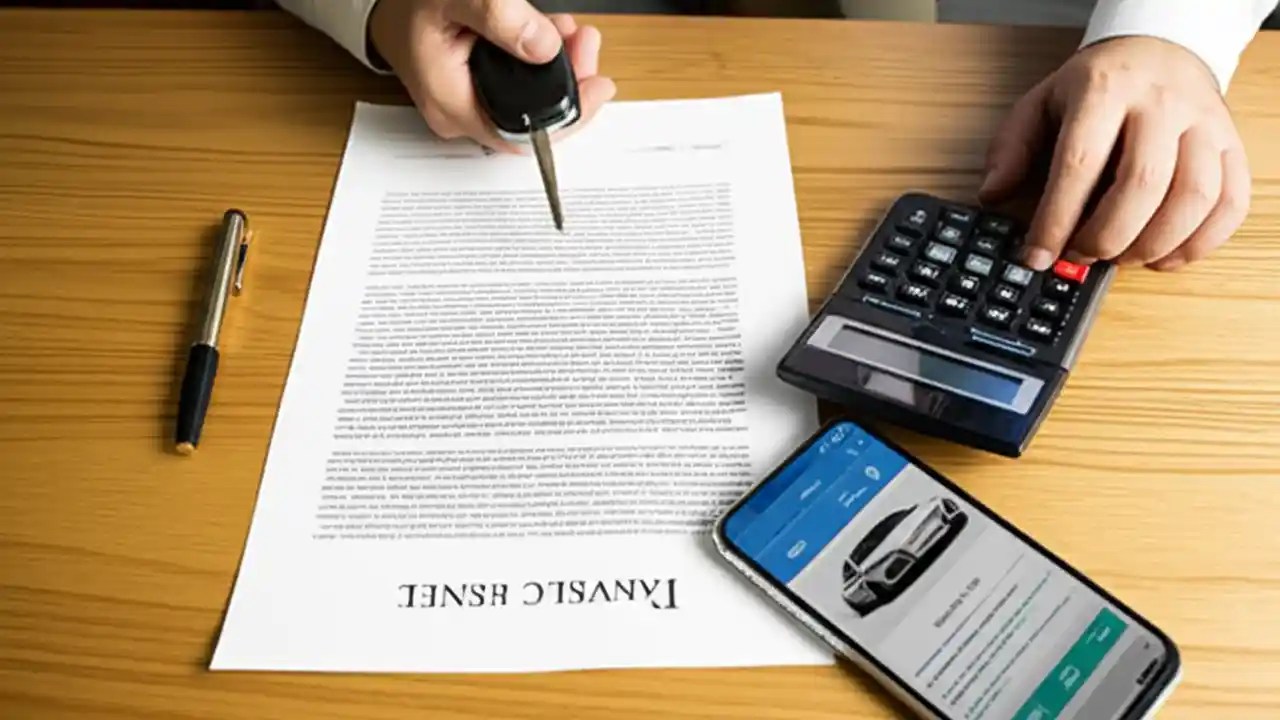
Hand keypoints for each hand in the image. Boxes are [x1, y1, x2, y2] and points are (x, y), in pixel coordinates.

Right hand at [369, 0, 616, 151]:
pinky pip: (523, 92)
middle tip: (586, 44)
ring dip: (561, 70)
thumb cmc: (411, 4)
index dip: (568, 116)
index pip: (524, 136)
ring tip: (572, 34)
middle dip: (570, 84)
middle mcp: (462, 115)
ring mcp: (471, 106)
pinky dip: (544, 65)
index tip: (595, 85)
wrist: (387, 4)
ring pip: (533, 105)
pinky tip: (552, 38)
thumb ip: (499, 18)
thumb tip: (545, 48)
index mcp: (453, 105)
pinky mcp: (481, 93)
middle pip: (535, 122)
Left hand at [980, 37, 1250, 271]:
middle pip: (1142, 184)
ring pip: (1194, 197)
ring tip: (1122, 258)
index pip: (1080, 163)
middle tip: (1082, 256)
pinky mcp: (1231, 144)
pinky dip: (1200, 242)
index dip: (1056, 220)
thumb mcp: (1040, 103)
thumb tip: (992, 195)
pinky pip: (1230, 203)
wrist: (1159, 49)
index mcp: (1105, 90)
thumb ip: (1012, 148)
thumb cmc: (1096, 86)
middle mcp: (1161, 103)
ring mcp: (1204, 123)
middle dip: (1107, 236)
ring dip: (1154, 244)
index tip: (1038, 256)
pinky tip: (1165, 256)